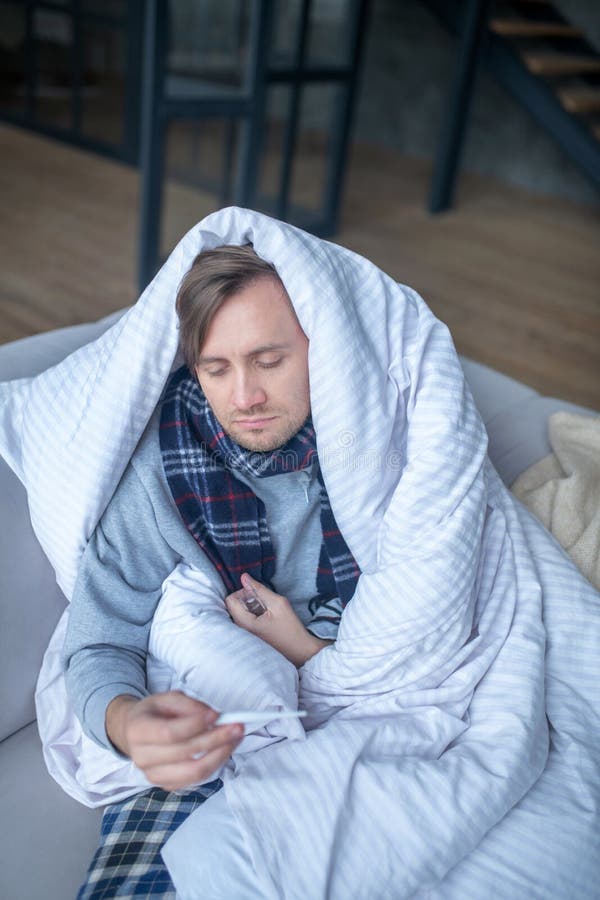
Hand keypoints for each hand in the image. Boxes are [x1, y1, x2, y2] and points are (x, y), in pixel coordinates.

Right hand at [105, 691, 243, 790]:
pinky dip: (214, 764)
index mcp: (138, 731)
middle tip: (237, 726)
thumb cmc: (154, 713)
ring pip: (193, 772)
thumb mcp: (166, 698)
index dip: (195, 725)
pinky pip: (195, 780)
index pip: (170, 733)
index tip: (217, 714)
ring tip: (235, 739)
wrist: (134, 732)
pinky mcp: (167, 785)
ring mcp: (153, 775)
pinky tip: (224, 749)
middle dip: (215, 739)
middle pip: (185, 753)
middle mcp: (142, 757)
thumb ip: (188, 705)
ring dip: (220, 755)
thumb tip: (212, 716)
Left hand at [225, 573, 331, 667]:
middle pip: (233, 606)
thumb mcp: (278, 604)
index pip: (230, 600)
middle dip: (246, 600)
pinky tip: (266, 621)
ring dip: (250, 608)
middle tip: (263, 604)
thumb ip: (259, 589)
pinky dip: (252, 617)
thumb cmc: (291, 629)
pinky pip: (244, 622)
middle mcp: (240, 631)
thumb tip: (244, 577)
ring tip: (266, 613)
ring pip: (238, 613)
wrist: (300, 652)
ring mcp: (243, 637)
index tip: (257, 596)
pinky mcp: (249, 639)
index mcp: (245, 623)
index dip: (243, 592)